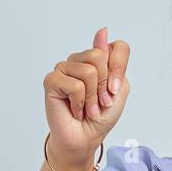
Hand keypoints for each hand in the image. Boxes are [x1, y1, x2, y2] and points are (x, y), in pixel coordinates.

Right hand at [42, 26, 130, 165]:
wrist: (85, 138)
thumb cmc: (100, 117)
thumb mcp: (118, 90)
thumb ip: (114, 63)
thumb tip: (101, 32)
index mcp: (98, 61)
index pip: (117, 47)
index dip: (119, 67)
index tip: (115, 89)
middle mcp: (80, 60)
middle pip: (99, 56)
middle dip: (104, 86)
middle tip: (99, 103)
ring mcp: (65, 69)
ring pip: (88, 71)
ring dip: (92, 98)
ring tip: (87, 109)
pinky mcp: (52, 80)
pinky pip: (74, 85)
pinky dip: (79, 102)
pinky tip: (75, 109)